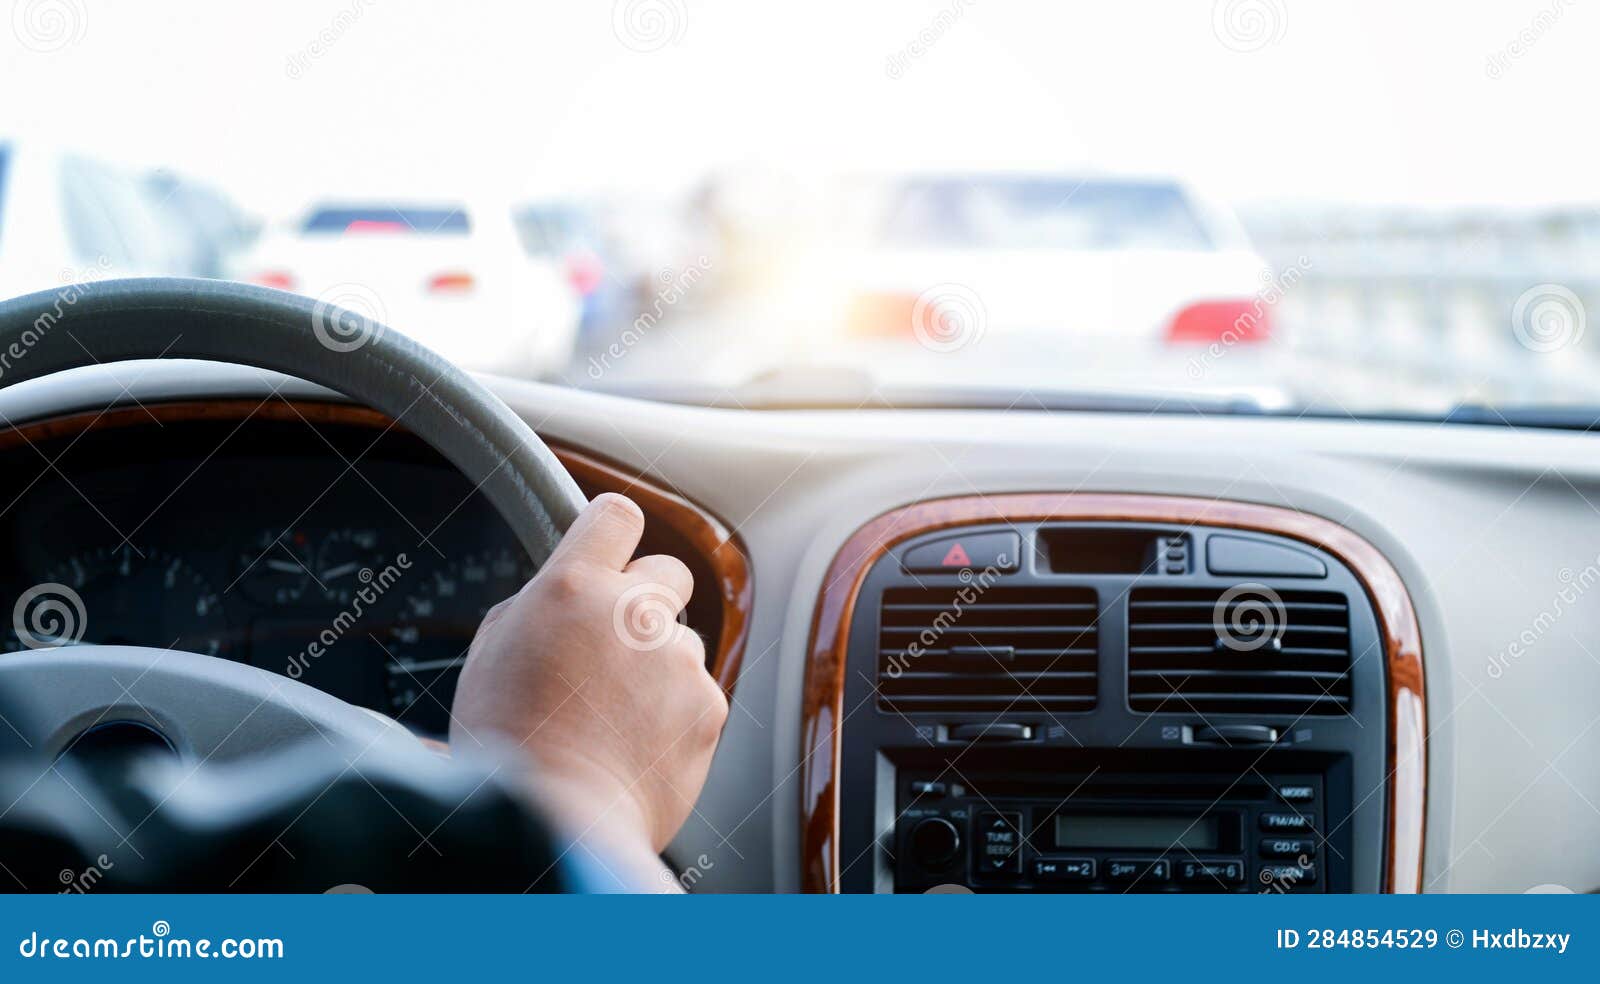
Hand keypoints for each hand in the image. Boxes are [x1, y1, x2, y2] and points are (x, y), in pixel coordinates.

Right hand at [450, 493, 727, 865]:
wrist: (559, 825)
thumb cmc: (510, 749)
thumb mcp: (491, 654)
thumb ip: (535, 606)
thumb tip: (558, 591)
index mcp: (572, 587)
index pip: (617, 514)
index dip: (614, 533)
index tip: (611, 551)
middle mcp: (634, 611)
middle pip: (669, 570)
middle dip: (647, 599)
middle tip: (615, 643)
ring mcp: (678, 657)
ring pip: (680, 640)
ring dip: (658, 665)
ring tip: (614, 716)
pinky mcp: (709, 703)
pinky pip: (697, 692)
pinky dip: (675, 713)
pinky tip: (637, 744)